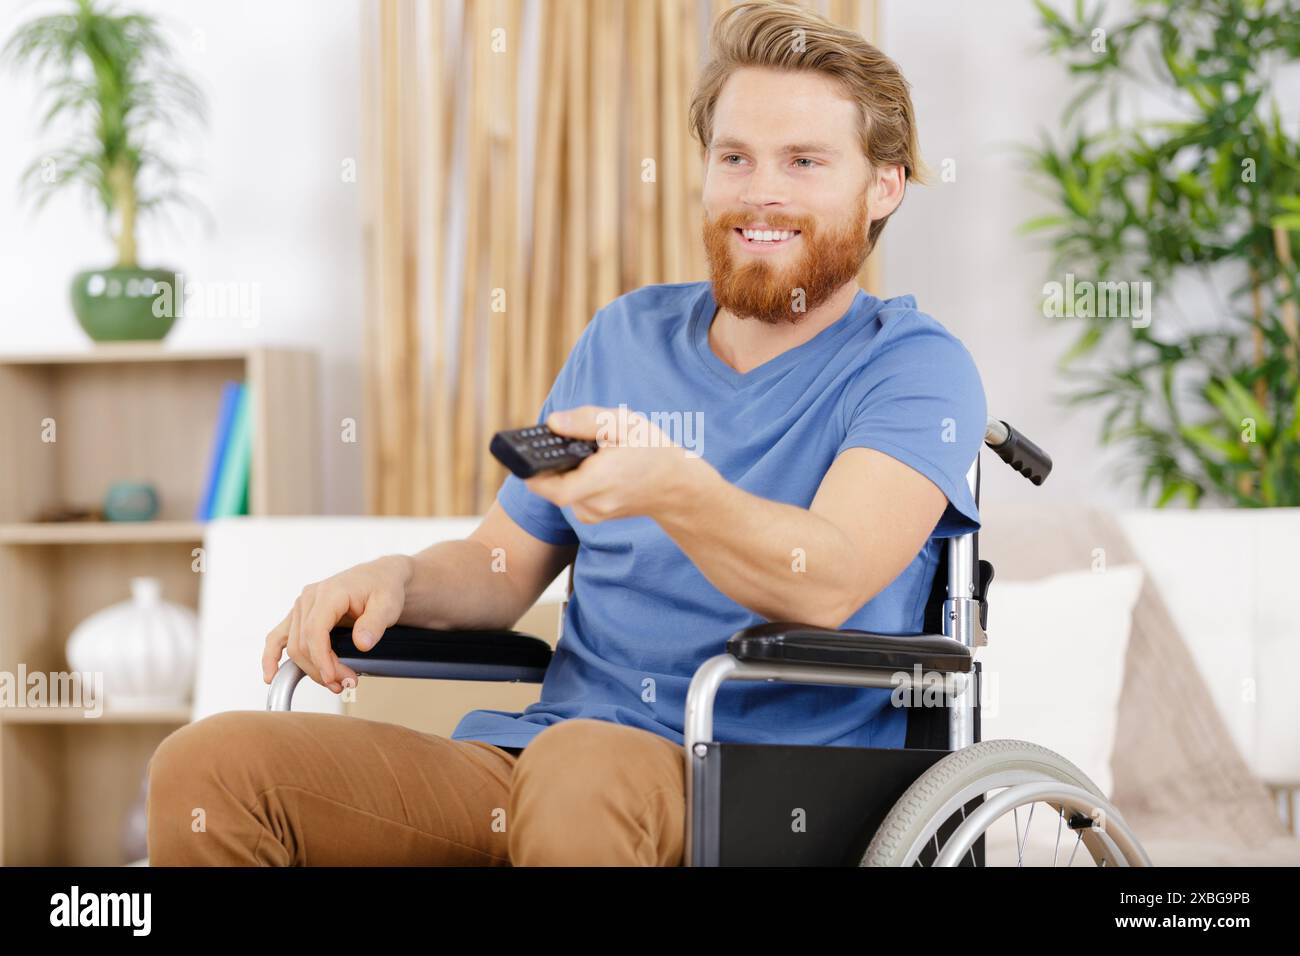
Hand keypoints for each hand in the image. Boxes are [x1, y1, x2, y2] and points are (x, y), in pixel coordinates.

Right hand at [261, 554, 412, 692]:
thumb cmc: (383, 587)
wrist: (380, 578)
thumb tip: (362, 644)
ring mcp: (302, 607)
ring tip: (333, 683)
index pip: (314, 631)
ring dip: (309, 669)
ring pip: (293, 646)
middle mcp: (309, 599)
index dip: (321, 658)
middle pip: (303, 643)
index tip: (334, 677)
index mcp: (329, 593)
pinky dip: (272, 657)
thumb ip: (375, 623)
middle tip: (346, 683)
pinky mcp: (299, 616)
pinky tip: (271, 676)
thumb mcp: (388, 604)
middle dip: (322, 669)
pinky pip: (277, 637)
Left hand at [523, 405, 714, 523]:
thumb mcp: (624, 424)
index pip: (546, 484)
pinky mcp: (593, 515)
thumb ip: (585, 421)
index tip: (527, 448)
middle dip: (553, 460)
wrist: (678, 487)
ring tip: (592, 452)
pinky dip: (577, 478)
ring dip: (567, 469)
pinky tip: (597, 465)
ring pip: (561, 488)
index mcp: (598, 481)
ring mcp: (592, 514)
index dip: (530, 467)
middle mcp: (591, 504)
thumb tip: (552, 422)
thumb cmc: (653, 451)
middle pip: (551, 483)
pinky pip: (572, 494)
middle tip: (566, 439)